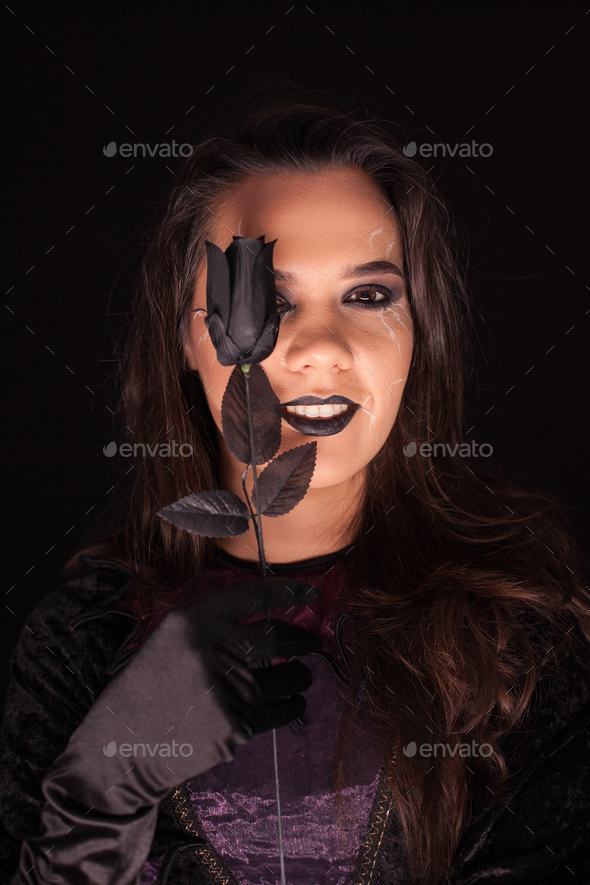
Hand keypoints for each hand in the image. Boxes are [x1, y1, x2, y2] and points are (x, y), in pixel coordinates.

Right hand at [12, 577, 320, 884]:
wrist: (123, 748)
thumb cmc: (146, 689)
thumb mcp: (169, 640)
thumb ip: (211, 626)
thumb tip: (266, 620)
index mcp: (193, 618)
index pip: (253, 595)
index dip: (287, 592)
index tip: (310, 593)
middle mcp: (214, 646)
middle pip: (278, 636)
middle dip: (302, 639)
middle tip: (313, 642)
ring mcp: (228, 686)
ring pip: (285, 675)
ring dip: (299, 675)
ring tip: (301, 675)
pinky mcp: (238, 723)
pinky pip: (279, 710)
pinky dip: (291, 705)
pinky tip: (294, 703)